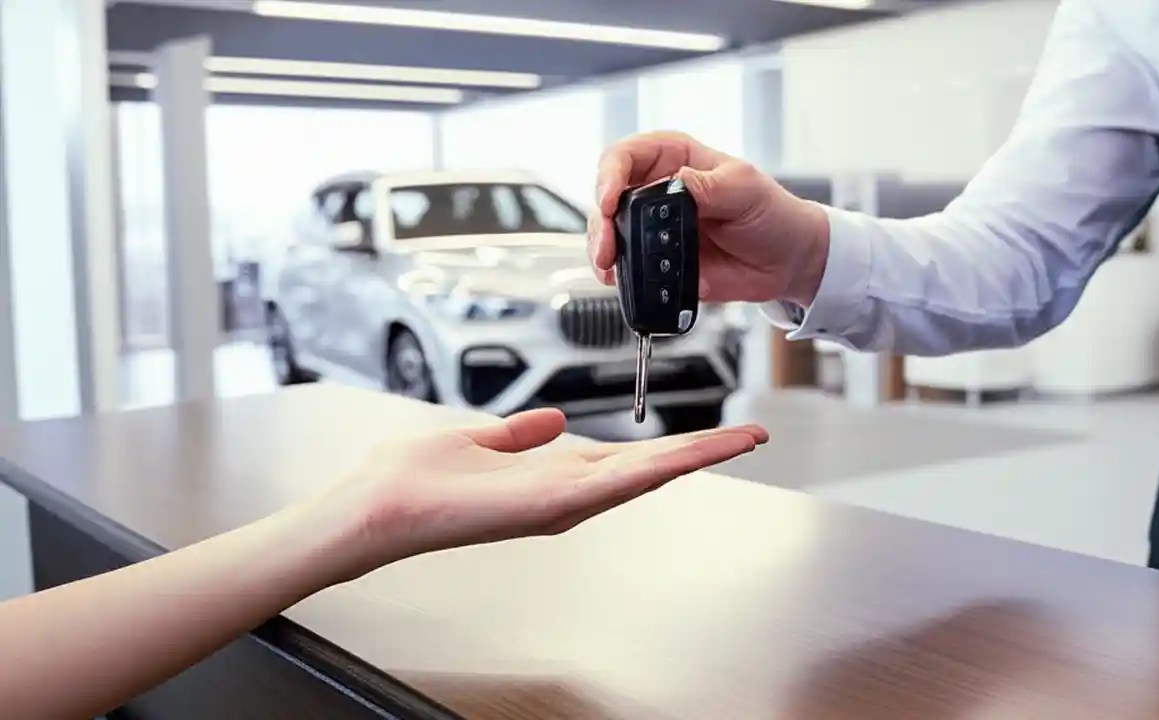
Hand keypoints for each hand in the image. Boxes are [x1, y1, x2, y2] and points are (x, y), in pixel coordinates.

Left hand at [307, 408, 767, 581]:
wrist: (375, 506)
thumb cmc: (412, 479)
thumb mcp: (476, 441)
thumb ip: (517, 434)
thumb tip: (548, 420)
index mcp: (552, 476)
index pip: (627, 457)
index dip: (674, 445)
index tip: (714, 433)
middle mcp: (564, 494)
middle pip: (649, 469)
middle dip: (703, 453)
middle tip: (753, 436)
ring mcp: (558, 504)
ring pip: (641, 476)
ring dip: (693, 459)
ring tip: (740, 440)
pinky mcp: (543, 507)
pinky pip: (607, 485)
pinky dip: (649, 471)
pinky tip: (682, 459)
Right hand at [588, 131, 830, 305]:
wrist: (786, 261)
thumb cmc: (771, 213)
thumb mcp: (746, 189)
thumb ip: (709, 185)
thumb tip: (678, 182)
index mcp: (675, 159)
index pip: (627, 155)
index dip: (610, 174)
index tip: (610, 199)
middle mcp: (657, 190)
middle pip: (609, 197)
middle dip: (601, 221)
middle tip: (607, 246)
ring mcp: (654, 228)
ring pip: (611, 233)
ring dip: (603, 250)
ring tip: (610, 266)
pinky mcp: (657, 261)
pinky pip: (628, 267)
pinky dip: (619, 275)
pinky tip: (620, 280)